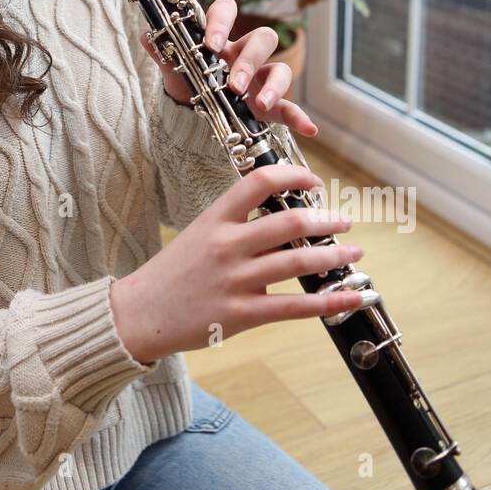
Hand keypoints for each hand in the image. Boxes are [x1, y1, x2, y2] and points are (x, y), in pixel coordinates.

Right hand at [109, 164, 361, 363]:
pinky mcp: (241, 314)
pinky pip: (294, 306)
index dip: (294, 175)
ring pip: (298, 261)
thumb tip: (280, 214)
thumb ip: (235, 223)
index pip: (260, 182)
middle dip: (326, 219)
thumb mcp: (197, 234)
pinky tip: (352, 296)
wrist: (137, 314)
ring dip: (334, 254)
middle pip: (289, 221)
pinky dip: (330, 301)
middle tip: (344, 221)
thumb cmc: (170, 274)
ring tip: (353, 252)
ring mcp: (235, 280)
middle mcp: (227, 245)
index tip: (314, 181)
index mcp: (215, 219)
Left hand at [139, 0, 317, 137]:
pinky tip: (308, 128)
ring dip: (273, 85)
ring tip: (258, 105)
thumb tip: (146, 34)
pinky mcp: (272, 106)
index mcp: (221, 39)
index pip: (227, 11)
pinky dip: (300, 117)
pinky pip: (291, 107)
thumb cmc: (189, 84)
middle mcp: (245, 54)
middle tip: (234, 84)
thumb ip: (165, 53)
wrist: (194, 117)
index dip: (222, 20)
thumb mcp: (175, 70)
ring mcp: (261, 79)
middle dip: (250, 60)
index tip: (212, 42)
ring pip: (280, 68)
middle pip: (262, 38)